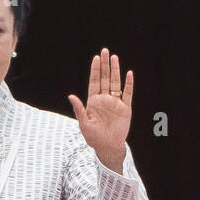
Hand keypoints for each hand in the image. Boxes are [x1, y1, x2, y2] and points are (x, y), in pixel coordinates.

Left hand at [68, 47, 132, 171]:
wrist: (108, 148)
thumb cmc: (94, 138)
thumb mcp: (84, 124)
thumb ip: (79, 109)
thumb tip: (70, 96)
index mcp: (93, 102)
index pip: (94, 82)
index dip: (95, 70)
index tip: (96, 58)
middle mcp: (104, 100)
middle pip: (105, 79)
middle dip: (105, 65)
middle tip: (105, 51)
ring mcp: (115, 103)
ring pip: (115, 83)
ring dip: (115, 71)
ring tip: (115, 57)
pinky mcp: (125, 108)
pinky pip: (128, 93)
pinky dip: (128, 84)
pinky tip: (128, 74)